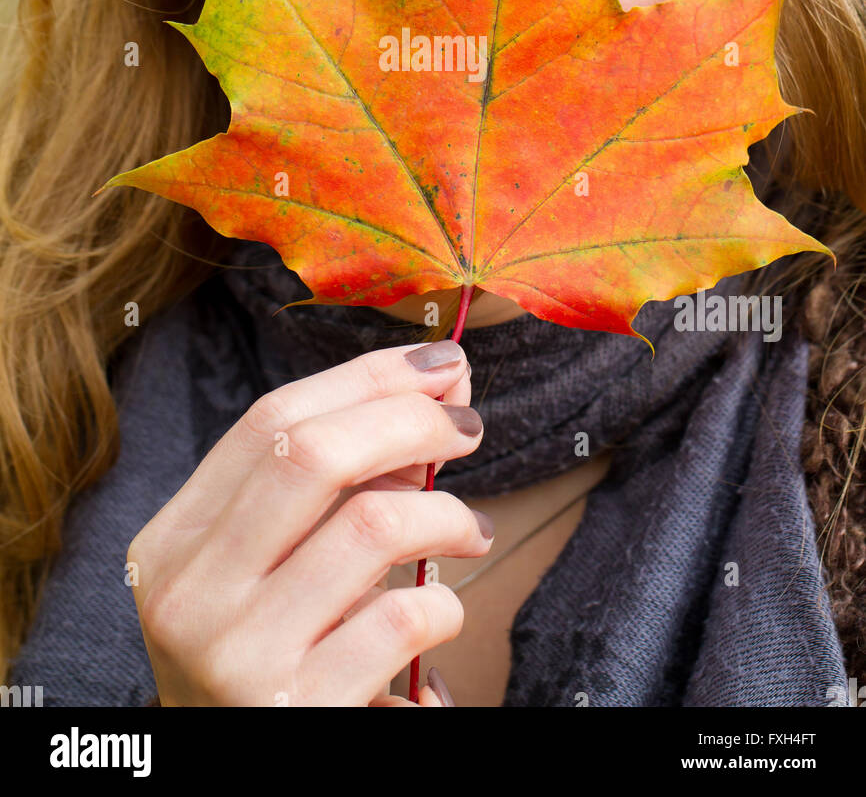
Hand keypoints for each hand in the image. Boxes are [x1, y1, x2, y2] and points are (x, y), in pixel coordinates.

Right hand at [128, 340, 488, 704]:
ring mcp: (238, 656)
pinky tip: (444, 614)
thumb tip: (432, 394)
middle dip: (409, 418)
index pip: (270, 420)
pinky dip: (445, 604)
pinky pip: (403, 617)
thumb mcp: (259, 573)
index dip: (366, 377)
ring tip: (471, 531)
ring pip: (373, 524)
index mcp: (170, 544)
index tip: (439, 363)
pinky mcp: (299, 709)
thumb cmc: (265, 662)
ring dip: (446, 512)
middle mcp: (190, 594)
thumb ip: (319, 494)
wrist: (235, 781)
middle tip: (468, 426)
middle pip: (312, 453)